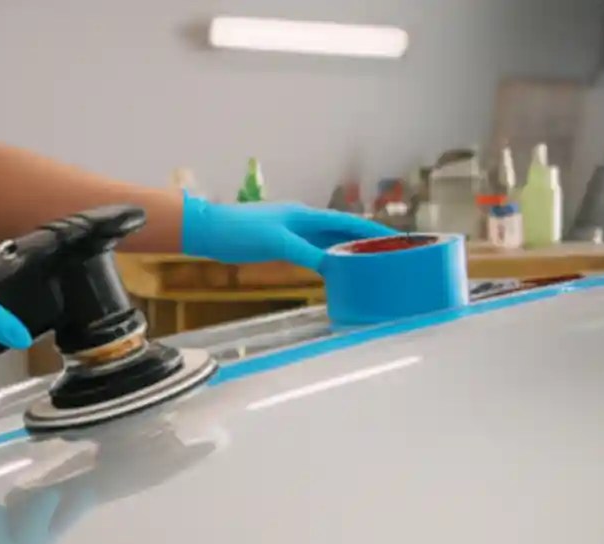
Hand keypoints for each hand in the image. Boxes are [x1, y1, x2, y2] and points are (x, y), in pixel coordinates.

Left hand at [180, 194, 394, 269]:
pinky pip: (312, 249)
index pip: (345, 223)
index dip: (369, 231)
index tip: (394, 239)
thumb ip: (307, 253)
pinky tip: (332, 268)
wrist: (209, 230)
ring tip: (367, 263)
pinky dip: (326, 258)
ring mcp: (291, 230)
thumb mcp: (278, 244)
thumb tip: (336, 265)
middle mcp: (302, 220)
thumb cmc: (241, 232)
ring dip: (346, 250)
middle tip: (388, 254)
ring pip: (326, 240)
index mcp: (305, 216)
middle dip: (363, 241)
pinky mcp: (280, 242)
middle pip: (340, 231)